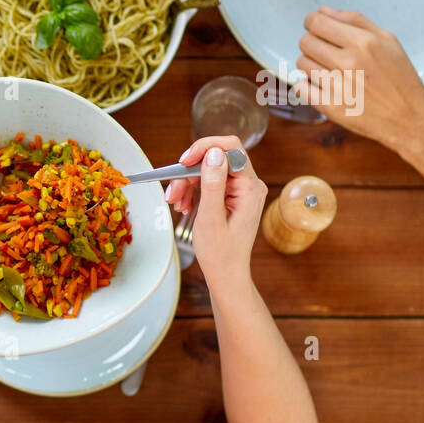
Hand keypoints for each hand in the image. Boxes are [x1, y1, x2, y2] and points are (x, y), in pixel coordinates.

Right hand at [163, 136, 266, 290]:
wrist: (226, 273)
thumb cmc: (221, 253)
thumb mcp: (211, 217)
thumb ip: (213, 183)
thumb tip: (214, 153)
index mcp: (250, 188)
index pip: (230, 149)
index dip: (205, 149)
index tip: (184, 162)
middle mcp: (249, 185)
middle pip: (216, 160)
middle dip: (190, 173)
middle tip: (173, 192)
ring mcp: (241, 191)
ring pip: (208, 171)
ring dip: (187, 184)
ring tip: (176, 203)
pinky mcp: (232, 197)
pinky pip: (209, 183)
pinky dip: (193, 191)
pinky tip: (184, 205)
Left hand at [295, 7, 423, 158]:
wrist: (408, 116)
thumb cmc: (398, 76)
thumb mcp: (387, 40)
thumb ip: (354, 21)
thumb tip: (321, 11)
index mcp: (363, 43)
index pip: (317, 23)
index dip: (311, 22)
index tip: (313, 26)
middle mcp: (348, 63)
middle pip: (305, 43)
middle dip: (312, 43)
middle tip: (326, 51)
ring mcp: (337, 86)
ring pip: (301, 64)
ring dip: (311, 64)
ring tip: (330, 70)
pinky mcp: (329, 107)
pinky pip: (299, 87)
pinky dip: (307, 85)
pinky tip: (323, 86)